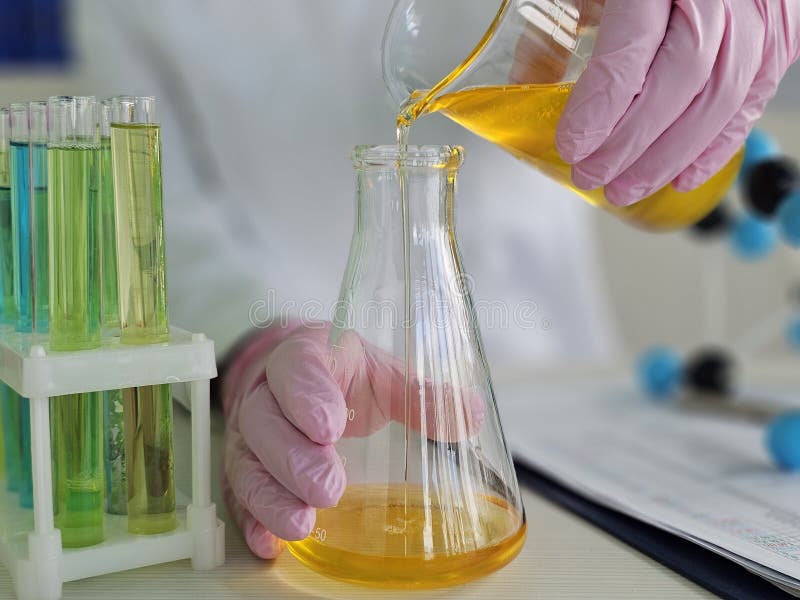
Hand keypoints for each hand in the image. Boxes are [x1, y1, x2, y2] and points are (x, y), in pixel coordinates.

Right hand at [221, 322, 484, 558]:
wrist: (293, 382)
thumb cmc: (343, 377)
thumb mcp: (383, 375)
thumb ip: (420, 395)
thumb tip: (468, 414)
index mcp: (306, 357)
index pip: (296, 368)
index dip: (307, 396)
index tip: (328, 426)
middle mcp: (267, 395)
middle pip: (265, 421)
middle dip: (294, 457)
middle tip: (328, 487)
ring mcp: (252, 436)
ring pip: (246, 464)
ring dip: (271, 497)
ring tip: (302, 524)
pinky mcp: (246, 471)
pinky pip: (238, 497)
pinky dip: (252, 521)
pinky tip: (270, 543)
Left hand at [556, 0, 799, 205]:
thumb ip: (557, 25)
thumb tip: (526, 83)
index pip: (633, 49)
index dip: (602, 106)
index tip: (572, 145)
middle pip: (682, 81)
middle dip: (631, 143)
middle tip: (591, 175)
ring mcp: (758, 13)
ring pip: (722, 98)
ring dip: (668, 157)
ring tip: (625, 188)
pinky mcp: (779, 33)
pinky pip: (753, 99)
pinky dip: (716, 146)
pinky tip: (681, 177)